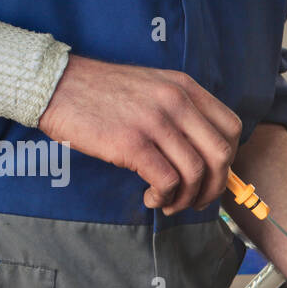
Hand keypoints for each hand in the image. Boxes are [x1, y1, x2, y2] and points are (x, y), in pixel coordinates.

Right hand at [38, 56, 242, 213]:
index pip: (231, 128)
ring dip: (187, 198)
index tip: (213, 176)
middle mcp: (176, 102)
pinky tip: (152, 198)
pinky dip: (165, 198)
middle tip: (197, 200)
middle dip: (214, 187)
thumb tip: (204, 156)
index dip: (229, 159)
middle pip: (220, 155)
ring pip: (196, 173)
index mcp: (185, 87)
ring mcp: (155, 122)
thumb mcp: (152, 88)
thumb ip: (180, 112)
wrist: (55, 84)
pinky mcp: (131, 143)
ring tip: (168, 202)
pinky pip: (167, 181)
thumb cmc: (102, 94)